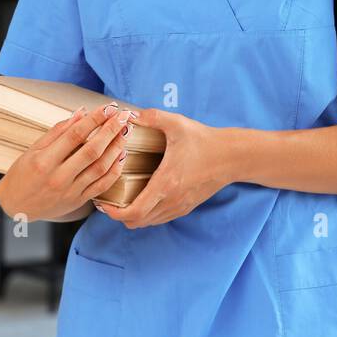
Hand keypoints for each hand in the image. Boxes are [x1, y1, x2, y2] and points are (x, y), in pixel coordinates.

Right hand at [0, 103, 133, 221]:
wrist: (17, 206)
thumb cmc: (23, 174)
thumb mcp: (33, 150)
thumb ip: (58, 131)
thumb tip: (81, 112)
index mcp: (44, 161)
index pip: (75, 135)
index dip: (95, 119)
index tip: (109, 107)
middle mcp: (58, 177)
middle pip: (92, 150)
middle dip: (111, 130)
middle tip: (124, 116)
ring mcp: (70, 191)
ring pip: (100, 167)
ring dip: (116, 148)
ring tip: (126, 132)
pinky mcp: (78, 200)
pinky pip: (102, 185)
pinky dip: (115, 169)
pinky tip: (121, 155)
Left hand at [93, 107, 229, 227]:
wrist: (232, 156)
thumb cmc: (204, 140)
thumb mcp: (178, 124)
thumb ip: (152, 117)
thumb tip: (130, 114)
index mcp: (166, 183)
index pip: (134, 211)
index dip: (114, 213)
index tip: (104, 204)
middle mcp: (172, 200)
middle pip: (137, 222)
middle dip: (119, 216)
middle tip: (109, 201)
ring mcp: (180, 206)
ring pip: (148, 223)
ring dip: (133, 216)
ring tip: (122, 200)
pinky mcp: (186, 206)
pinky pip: (160, 218)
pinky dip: (147, 215)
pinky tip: (143, 198)